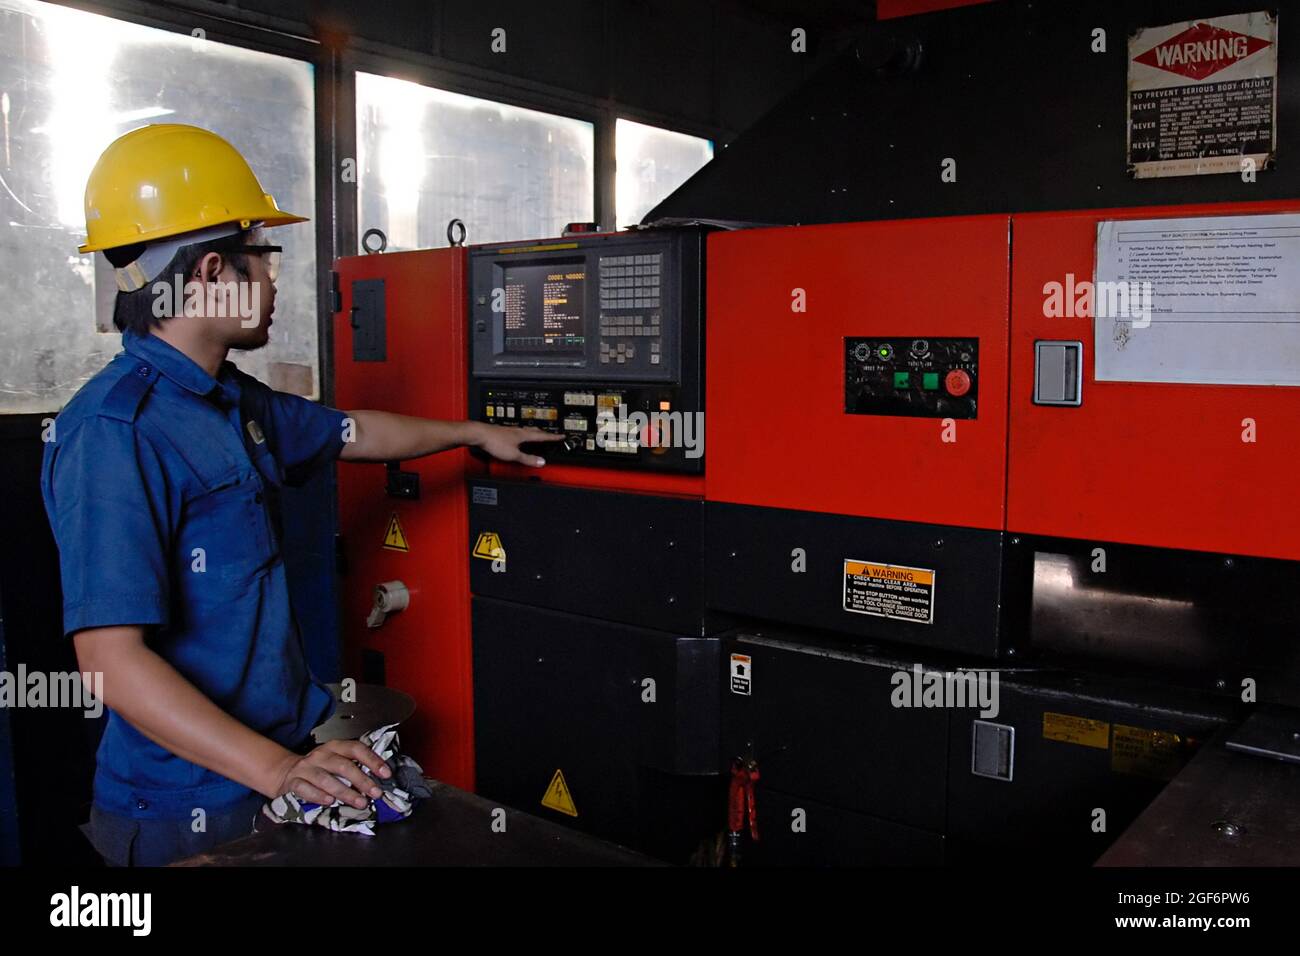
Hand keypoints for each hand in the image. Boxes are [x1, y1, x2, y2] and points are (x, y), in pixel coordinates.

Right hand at [271, 740, 392, 808]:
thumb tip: (378, 780)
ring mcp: (306, 768)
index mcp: (334, 747)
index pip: (356, 749)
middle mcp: (321, 755)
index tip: (385, 773)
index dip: (372, 760)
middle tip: (375, 793)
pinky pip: (305, 788)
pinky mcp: (294, 782)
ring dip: (345, 792)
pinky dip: (318, 795)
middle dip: (362, 780)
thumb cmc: (318, 768)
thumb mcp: (336, 761)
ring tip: (359, 802)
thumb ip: (354, 767)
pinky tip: (329, 801)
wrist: (286, 771)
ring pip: (326, 779)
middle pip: (343, 765)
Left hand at [474, 423, 564, 466]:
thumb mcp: (514, 455)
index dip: (553, 437)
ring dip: (535, 433)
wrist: (479, 434)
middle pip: (535, 431)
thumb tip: (540, 461)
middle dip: (545, 433)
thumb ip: (527, 459)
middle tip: (551, 435)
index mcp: (524, 435)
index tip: (561, 436)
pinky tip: (519, 437)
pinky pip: (518, 432)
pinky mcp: (503, 432)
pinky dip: (524, 435)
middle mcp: (518, 431)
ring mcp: (510, 430)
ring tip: (538, 435)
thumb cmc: (494, 442)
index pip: (542, 436)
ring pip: (527, 431)